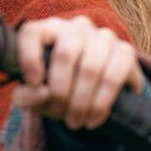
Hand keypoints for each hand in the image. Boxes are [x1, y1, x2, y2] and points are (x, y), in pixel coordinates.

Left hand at [12, 15, 145, 129]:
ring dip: (80, 102)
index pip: (32, 33)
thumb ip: (26, 96)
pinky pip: (113, 78)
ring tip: (75, 122)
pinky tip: (93, 119)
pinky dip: (100, 104)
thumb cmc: (59, 89)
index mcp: (49, 30)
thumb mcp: (35, 96)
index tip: (34, 84)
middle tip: (58, 113)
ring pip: (90, 68)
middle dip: (60, 91)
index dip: (29, 58)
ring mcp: (103, 37)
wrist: (97, 96)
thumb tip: (42, 92)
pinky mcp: (125, 52)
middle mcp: (77, 28)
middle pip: (65, 54)